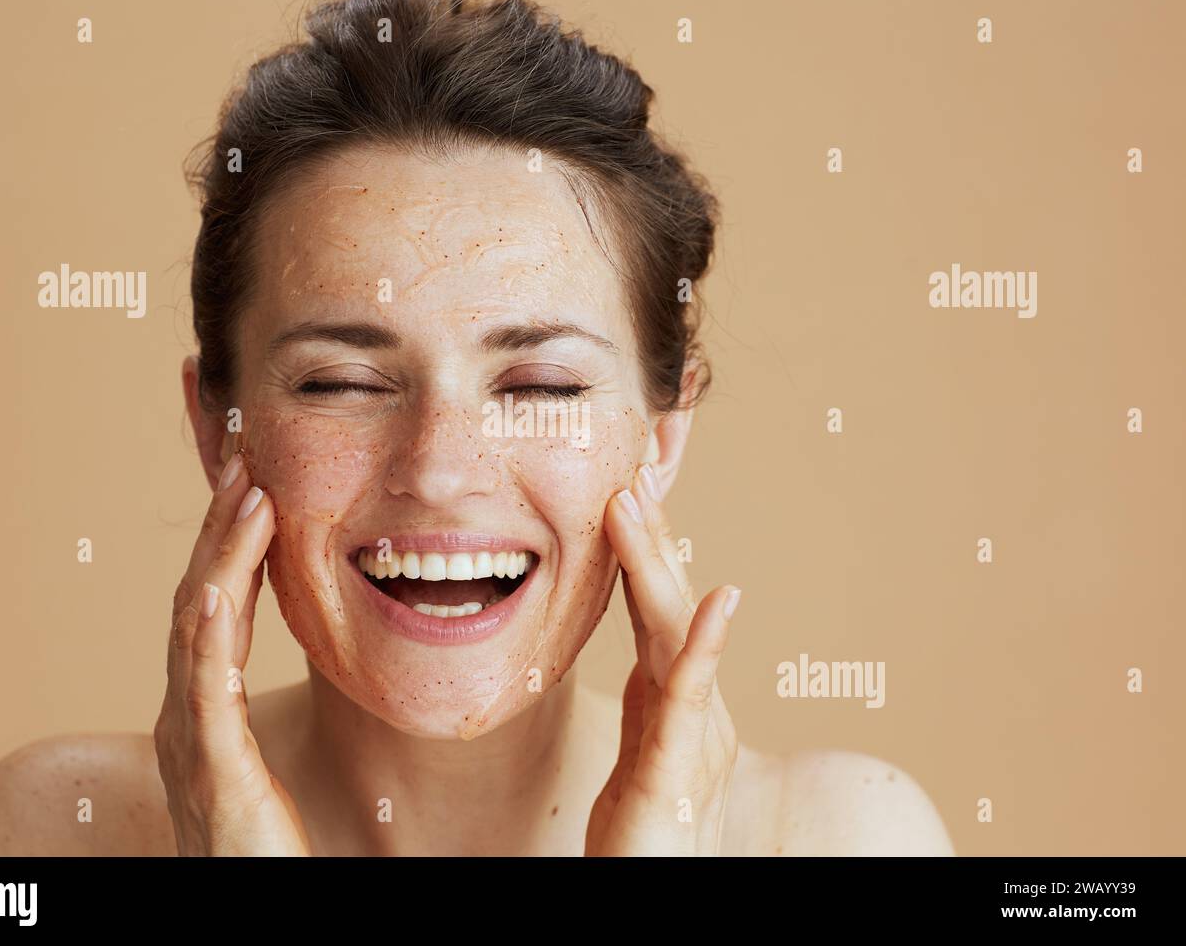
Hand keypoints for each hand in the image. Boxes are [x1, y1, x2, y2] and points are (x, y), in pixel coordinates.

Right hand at [154, 452, 310, 855]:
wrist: (255, 902)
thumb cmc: (263, 846)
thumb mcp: (258, 760)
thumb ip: (250, 707)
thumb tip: (285, 650)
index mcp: (199, 708)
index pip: (210, 606)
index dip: (228, 543)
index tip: (250, 483)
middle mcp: (184, 714)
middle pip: (196, 598)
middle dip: (220, 527)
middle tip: (243, 458)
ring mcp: (189, 739)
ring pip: (196, 627)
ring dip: (221, 556)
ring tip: (247, 493)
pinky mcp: (210, 769)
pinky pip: (205, 688)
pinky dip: (207, 631)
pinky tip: (218, 586)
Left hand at [586, 463, 741, 855]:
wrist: (659, 890)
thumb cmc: (646, 833)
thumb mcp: (643, 747)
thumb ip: (653, 692)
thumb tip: (654, 638)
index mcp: (674, 694)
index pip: (653, 603)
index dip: (643, 540)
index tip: (628, 476)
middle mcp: (694, 704)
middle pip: (667, 600)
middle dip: (650, 528)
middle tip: (633, 457)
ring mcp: (692, 734)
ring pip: (671, 633)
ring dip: (657, 563)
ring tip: (636, 500)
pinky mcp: (676, 770)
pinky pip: (689, 700)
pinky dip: (704, 646)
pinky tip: (719, 601)